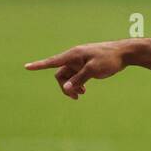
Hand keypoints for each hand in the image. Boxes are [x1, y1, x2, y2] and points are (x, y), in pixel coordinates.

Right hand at [25, 39, 149, 98]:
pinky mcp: (85, 66)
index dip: (39, 65)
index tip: (27, 67)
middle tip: (75, 97)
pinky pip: (75, 76)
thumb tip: (66, 87)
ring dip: (71, 87)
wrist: (124, 53)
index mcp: (73, 55)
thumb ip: (79, 79)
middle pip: (60, 74)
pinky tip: (84, 90)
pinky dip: (77, 84)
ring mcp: (79, 62)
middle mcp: (74, 57)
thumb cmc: (109, 59)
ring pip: (68, 77)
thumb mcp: (93, 70)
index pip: (52, 61)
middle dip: (65, 86)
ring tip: (81, 94)